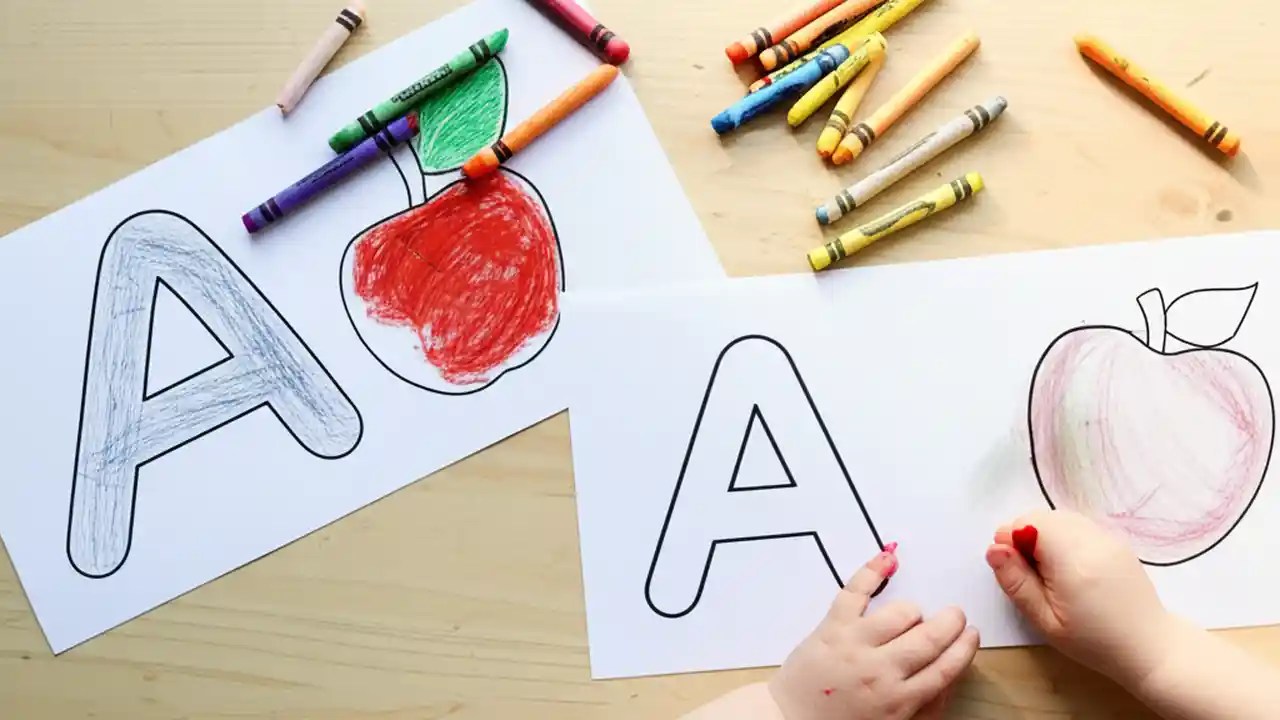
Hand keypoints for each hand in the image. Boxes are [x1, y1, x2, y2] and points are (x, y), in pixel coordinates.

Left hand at [769, 546, 979, 719]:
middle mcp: (882, 671)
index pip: (945, 668)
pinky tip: (889, 558)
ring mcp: (856, 645)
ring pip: (900, 614)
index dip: (964, 647)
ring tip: (912, 616)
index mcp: (900, 701)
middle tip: (955, 615)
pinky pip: (856, 591)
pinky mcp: (832, 627)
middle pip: (929, 638)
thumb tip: (948, 675)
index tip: (972, 633)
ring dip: (912, 611)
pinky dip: (873, 570)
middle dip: (950, 622)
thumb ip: (924, 704)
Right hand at [986, 509, 1175, 684]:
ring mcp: (1108, 537)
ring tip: (1051, 572)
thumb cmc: (1094, 642)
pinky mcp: (1116, 540)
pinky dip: (1064, 537)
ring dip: (1045, 536)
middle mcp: (1092, 540)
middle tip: (1032, 575)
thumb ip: (1016, 583)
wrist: (1149, 646)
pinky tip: (1070, 568)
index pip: (1027, 523)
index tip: (1015, 570)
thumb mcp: (1046, 622)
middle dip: (1026, 536)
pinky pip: (1078, 525)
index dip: (1011, 541)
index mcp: (1073, 562)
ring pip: (1059, 518)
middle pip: (1042, 516)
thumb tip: (993, 549)